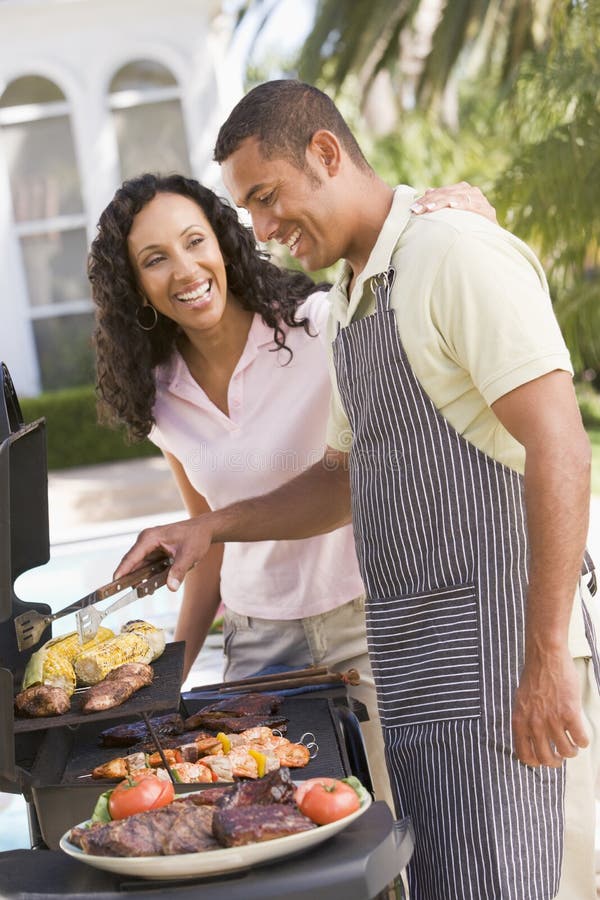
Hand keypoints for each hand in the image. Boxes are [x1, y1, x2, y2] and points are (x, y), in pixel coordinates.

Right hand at [114, 515, 213, 590]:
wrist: (203, 530)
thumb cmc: (196, 537)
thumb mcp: (189, 555)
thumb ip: (179, 571)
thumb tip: (171, 587)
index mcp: (149, 538)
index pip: (131, 557)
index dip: (122, 571)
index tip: (114, 584)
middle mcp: (146, 542)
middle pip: (132, 564)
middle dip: (131, 579)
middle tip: (130, 595)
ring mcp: (149, 548)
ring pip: (139, 568)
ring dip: (141, 580)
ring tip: (144, 592)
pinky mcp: (154, 553)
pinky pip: (147, 568)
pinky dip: (148, 577)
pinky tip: (151, 587)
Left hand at [410, 181, 496, 222]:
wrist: (490, 244)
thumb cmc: (468, 230)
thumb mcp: (452, 216)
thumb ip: (443, 202)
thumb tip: (428, 190)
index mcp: (463, 191)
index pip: (442, 192)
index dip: (426, 199)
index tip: (412, 209)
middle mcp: (473, 193)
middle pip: (448, 193)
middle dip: (430, 202)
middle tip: (416, 210)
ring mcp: (481, 201)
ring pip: (458, 197)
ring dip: (442, 202)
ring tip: (428, 208)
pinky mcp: (488, 211)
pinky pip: (473, 206)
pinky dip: (462, 204)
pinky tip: (452, 206)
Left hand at [512, 647, 588, 766]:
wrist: (545, 657)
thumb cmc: (534, 677)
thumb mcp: (521, 702)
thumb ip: (525, 721)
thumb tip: (532, 740)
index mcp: (519, 722)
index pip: (525, 756)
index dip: (536, 762)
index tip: (543, 759)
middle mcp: (534, 724)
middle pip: (547, 758)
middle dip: (556, 761)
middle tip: (561, 755)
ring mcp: (553, 719)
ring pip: (567, 752)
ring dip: (572, 751)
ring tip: (573, 744)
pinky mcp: (570, 713)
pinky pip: (581, 739)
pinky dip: (583, 741)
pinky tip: (581, 734)